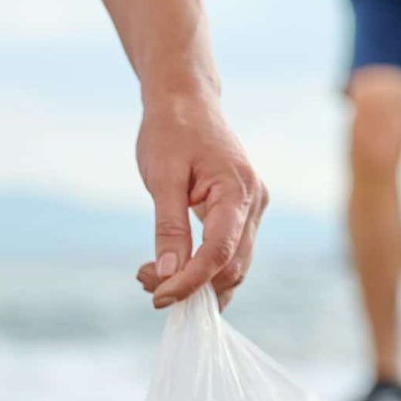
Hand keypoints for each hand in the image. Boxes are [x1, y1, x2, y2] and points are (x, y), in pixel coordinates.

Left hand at [133, 94, 266, 310]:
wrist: (185, 101)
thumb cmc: (171, 131)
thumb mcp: (161, 177)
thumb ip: (169, 227)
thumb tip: (169, 273)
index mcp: (237, 191)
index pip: (219, 253)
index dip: (190, 282)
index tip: (159, 298)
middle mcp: (254, 203)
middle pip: (231, 268)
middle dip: (190, 285)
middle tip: (146, 282)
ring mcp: (251, 209)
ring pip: (231, 266)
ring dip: (194, 282)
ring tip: (150, 274)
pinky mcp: (240, 214)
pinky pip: (226, 253)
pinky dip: (199, 269)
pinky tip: (167, 268)